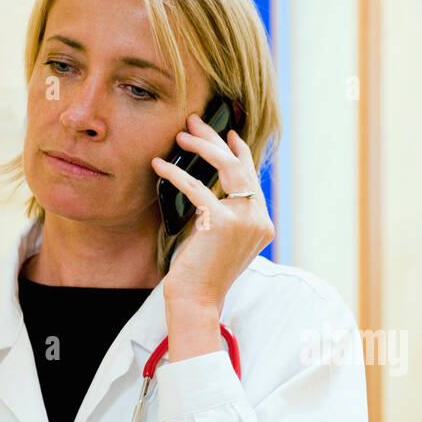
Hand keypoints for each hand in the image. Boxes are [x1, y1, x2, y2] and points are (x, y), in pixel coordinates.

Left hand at [151, 111, 274, 310]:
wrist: (197, 300)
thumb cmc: (200, 273)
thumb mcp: (217, 238)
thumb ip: (221, 213)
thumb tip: (204, 184)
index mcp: (262, 224)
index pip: (253, 178)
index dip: (240, 151)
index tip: (226, 133)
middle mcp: (259, 220)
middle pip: (241, 166)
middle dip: (216, 140)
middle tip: (194, 121)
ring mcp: (245, 221)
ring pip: (227, 168)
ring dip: (202, 147)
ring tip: (180, 136)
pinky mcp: (223, 223)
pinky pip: (197, 188)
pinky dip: (176, 174)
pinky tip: (160, 165)